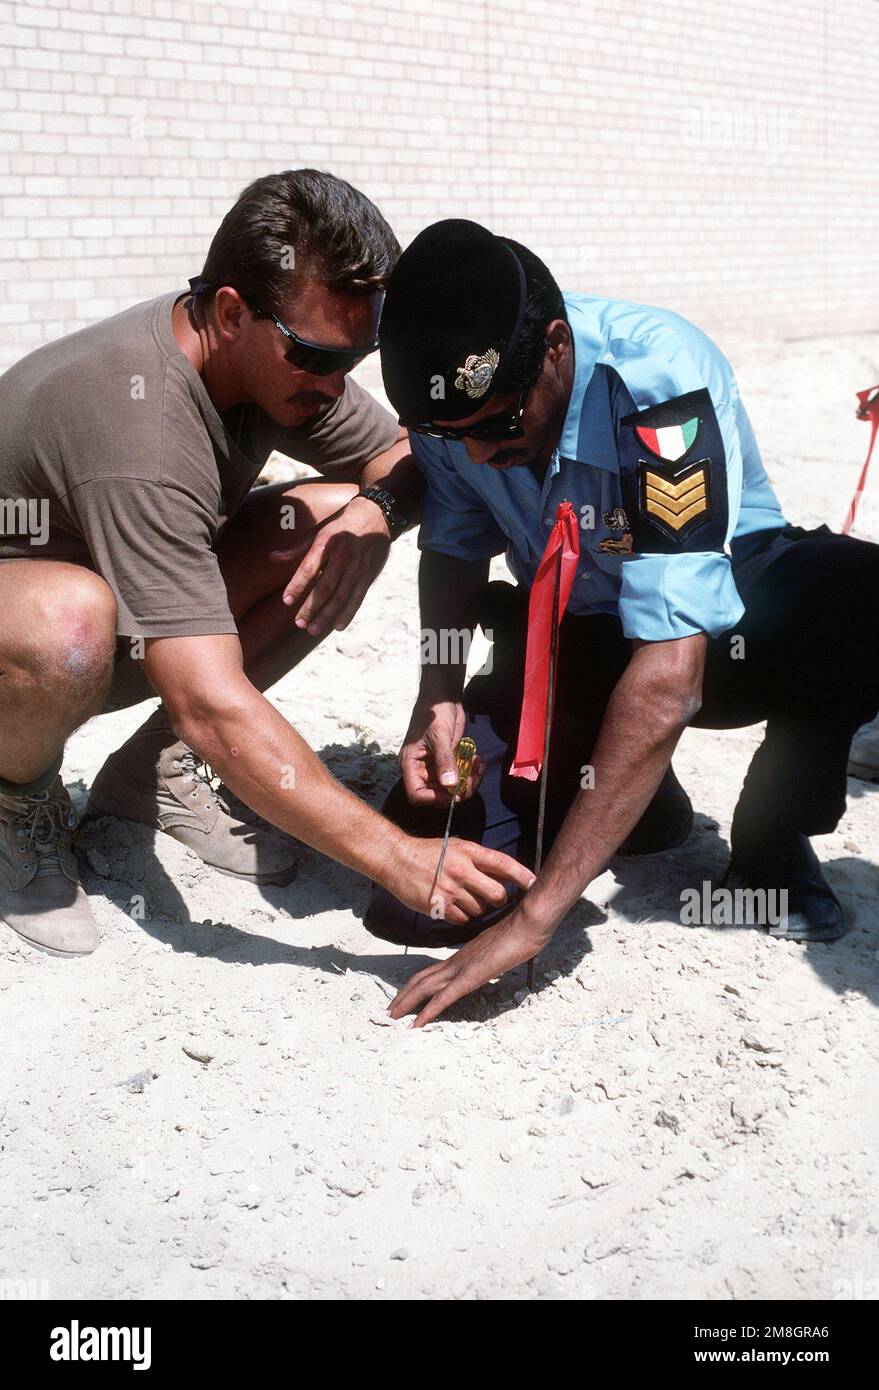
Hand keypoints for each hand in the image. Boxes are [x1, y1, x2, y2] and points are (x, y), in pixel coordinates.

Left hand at [270, 495, 390, 635]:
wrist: (377, 515)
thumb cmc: (342, 523)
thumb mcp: (319, 529)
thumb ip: (297, 547)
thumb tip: (273, 557)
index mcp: (328, 542)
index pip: (309, 567)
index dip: (297, 585)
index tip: (286, 600)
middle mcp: (343, 555)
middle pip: (325, 586)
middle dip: (311, 606)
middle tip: (299, 623)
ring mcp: (358, 567)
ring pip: (341, 596)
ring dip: (326, 615)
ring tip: (312, 629)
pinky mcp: (369, 574)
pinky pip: (358, 597)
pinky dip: (348, 613)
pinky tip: (337, 626)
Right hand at [386, 835, 534, 925]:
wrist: (397, 859)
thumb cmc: (430, 853)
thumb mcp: (457, 847)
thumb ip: (479, 861)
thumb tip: (505, 876)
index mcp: (469, 852)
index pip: (503, 864)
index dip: (522, 875)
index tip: (534, 884)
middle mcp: (462, 870)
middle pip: (497, 894)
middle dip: (499, 899)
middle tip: (494, 898)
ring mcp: (451, 890)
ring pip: (480, 909)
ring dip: (477, 908)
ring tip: (464, 897)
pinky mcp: (439, 906)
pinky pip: (462, 919)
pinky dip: (461, 916)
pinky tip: (453, 905)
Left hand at [388, 904, 549, 1026]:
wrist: (527, 922)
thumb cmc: (522, 932)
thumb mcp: (503, 947)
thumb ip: (492, 954)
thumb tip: (493, 959)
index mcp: (464, 955)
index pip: (433, 971)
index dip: (417, 983)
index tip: (406, 995)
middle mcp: (457, 961)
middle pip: (422, 979)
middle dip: (404, 996)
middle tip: (391, 1010)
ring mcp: (461, 968)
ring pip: (425, 988)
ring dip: (407, 1003)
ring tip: (394, 1017)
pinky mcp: (469, 978)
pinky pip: (443, 999)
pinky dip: (427, 1012)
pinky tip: (417, 1023)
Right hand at [400, 699, 484, 805]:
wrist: (443, 697)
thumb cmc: (434, 712)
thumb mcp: (440, 736)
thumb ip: (444, 761)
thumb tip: (449, 786)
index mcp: (411, 764)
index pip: (416, 794)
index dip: (434, 798)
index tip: (453, 792)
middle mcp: (421, 769)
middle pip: (436, 795)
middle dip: (456, 792)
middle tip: (471, 780)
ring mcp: (435, 767)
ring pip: (451, 788)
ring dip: (467, 782)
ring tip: (477, 767)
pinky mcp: (448, 762)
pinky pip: (459, 777)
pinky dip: (471, 773)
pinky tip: (478, 761)